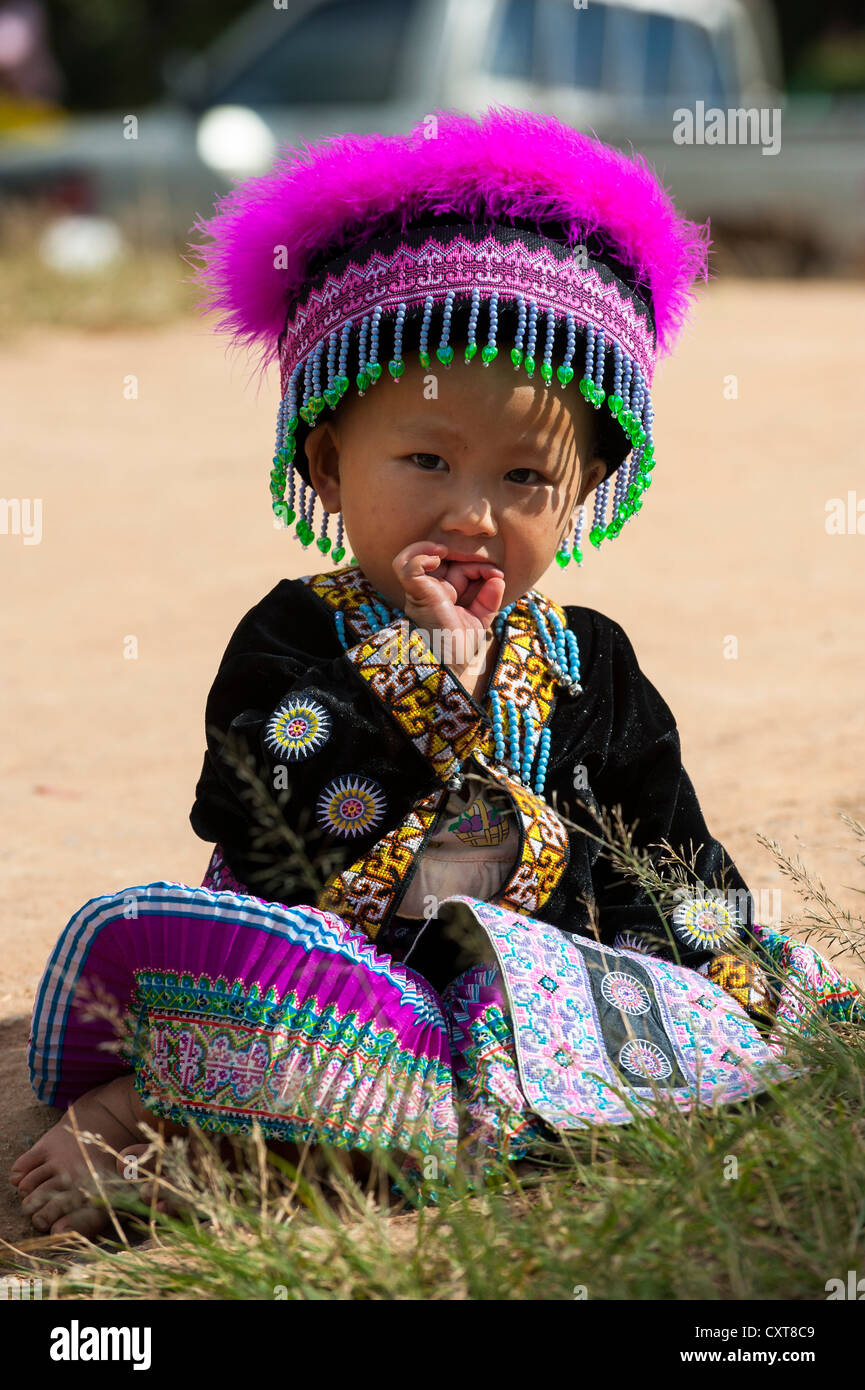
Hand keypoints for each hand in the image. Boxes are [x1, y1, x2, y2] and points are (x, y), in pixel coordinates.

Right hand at [394, 542, 504, 671]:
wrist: (445, 664)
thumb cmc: (458, 647)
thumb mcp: (479, 620)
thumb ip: (489, 599)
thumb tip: (498, 577)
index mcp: (446, 596)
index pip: (461, 570)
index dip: (479, 568)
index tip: (497, 575)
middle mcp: (433, 591)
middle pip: (447, 562)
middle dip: (469, 560)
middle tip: (489, 571)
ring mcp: (422, 590)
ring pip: (417, 556)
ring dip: (433, 548)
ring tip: (451, 552)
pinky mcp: (414, 591)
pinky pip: (406, 566)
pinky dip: (420, 555)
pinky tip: (437, 558)